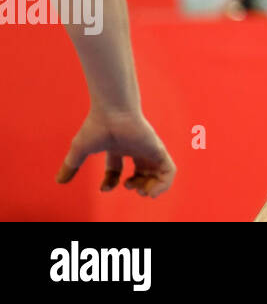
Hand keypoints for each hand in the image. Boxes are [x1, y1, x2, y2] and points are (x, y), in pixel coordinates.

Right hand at [57, 107, 174, 197]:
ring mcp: (148, 149)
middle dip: (138, 186)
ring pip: (159, 172)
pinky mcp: (158, 150)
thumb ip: (71, 165)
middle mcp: (135, 148)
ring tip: (145, 192)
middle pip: (143, 172)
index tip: (104, 187)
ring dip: (152, 187)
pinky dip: (164, 184)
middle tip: (130, 186)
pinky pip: (169, 170)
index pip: (117, 170)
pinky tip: (152, 192)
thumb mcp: (80, 150)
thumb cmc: (97, 126)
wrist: (113, 111)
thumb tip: (59, 181)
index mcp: (118, 148)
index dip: (110, 182)